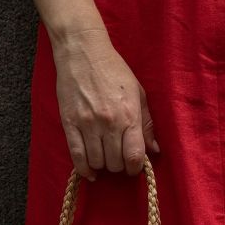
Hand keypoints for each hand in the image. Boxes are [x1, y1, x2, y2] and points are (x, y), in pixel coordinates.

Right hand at [51, 28, 158, 180]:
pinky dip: (84, 169)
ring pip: (96, 162)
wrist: (83, 53)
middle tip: (117, 157)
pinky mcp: (70, 124)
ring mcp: (87, 124)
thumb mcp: (138, 93)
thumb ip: (147, 123)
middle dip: (118, 165)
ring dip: (102, 165)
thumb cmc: (114, 71)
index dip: (135, 168)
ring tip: (104, 157)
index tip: (133, 168)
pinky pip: (76, 156)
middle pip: (115, 163)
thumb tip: (155, 150)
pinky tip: (90, 171)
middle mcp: (109, 123)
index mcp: (129, 116)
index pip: (134, 156)